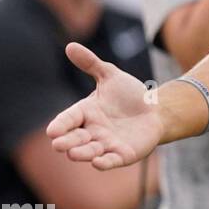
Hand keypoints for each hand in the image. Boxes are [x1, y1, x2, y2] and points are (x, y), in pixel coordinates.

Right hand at [46, 43, 161, 170]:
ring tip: (76, 154)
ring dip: (83, 153)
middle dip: (68, 142)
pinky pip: (111, 161)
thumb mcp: (110, 76)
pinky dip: (104, 163)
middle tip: (60, 145)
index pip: (68, 119)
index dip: (60, 125)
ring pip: (90, 151)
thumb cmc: (129, 94)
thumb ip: (91, 64)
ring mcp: (106, 144)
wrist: (156, 110)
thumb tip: (70, 45)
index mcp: (85, 112)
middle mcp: (92, 130)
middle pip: (75, 139)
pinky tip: (99, 163)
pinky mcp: (123, 154)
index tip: (52, 131)